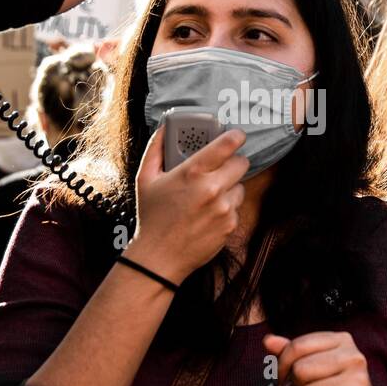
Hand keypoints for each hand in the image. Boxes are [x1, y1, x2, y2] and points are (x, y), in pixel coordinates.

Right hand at [125, 127, 248, 283]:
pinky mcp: (230, 225)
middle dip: (233, 162)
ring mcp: (224, 208)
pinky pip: (236, 208)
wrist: (159, 257)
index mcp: (193, 172)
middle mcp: (212, 188)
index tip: (236, 136)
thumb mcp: (145, 178)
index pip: (227, 144)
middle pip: (242, 163)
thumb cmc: (151, 217)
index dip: (236, 136)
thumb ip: (156, 149)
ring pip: (240, 186)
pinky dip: (226, 208)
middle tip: (222, 166)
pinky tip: (208, 213)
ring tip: (210, 195)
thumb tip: (165, 128)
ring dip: (230, 187)